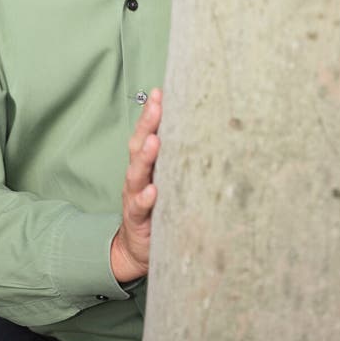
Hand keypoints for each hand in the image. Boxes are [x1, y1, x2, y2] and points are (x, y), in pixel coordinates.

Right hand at [111, 88, 161, 282]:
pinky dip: (145, 198)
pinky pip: (139, 207)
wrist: (136, 248)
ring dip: (145, 156)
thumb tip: (205, 132)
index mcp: (146, 164)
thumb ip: (177, 158)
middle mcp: (138, 176)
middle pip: (138, 145)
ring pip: (136, 173)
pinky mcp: (137, 219)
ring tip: (154, 141)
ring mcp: (134, 196)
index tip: (159, 91)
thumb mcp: (166, 179)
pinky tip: (152, 191)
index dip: (151, 112)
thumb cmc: (157, 208)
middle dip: (147, 124)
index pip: (146, 132)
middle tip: (156, 105)